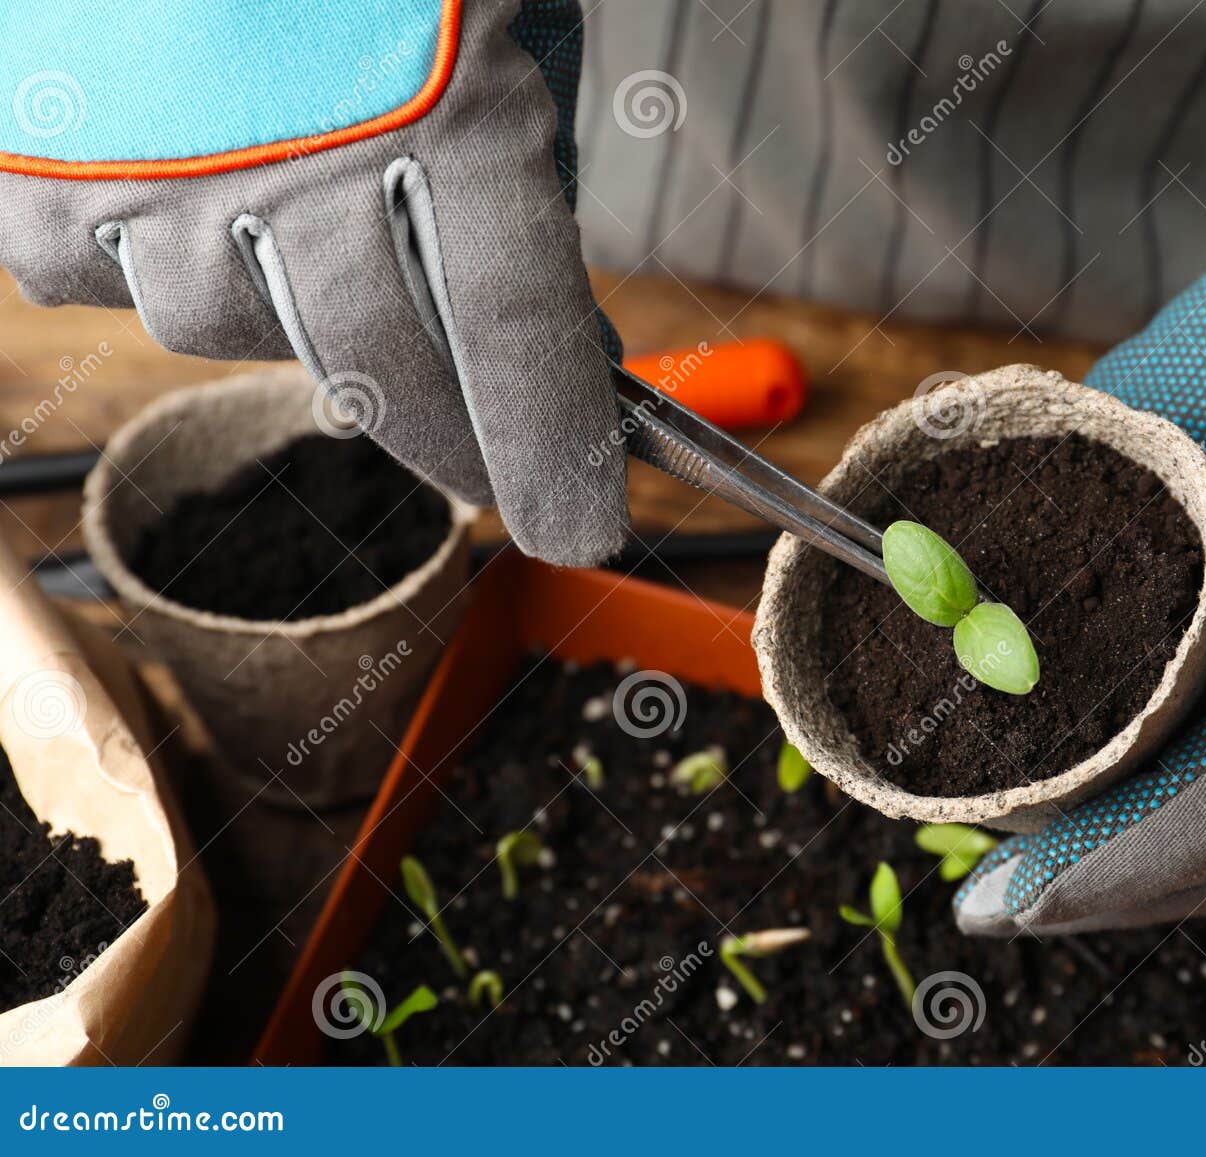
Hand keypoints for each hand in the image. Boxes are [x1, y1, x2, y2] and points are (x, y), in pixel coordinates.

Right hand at [0, 0, 624, 564]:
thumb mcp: (491, 16)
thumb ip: (517, 160)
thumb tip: (556, 317)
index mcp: (452, 115)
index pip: (517, 336)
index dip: (552, 447)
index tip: (578, 523)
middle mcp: (302, 170)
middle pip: (387, 378)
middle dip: (454, 442)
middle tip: (489, 464)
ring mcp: (155, 183)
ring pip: (237, 331)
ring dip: (291, 308)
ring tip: (302, 222)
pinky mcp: (39, 181)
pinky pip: (108, 277)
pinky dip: (160, 248)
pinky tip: (182, 177)